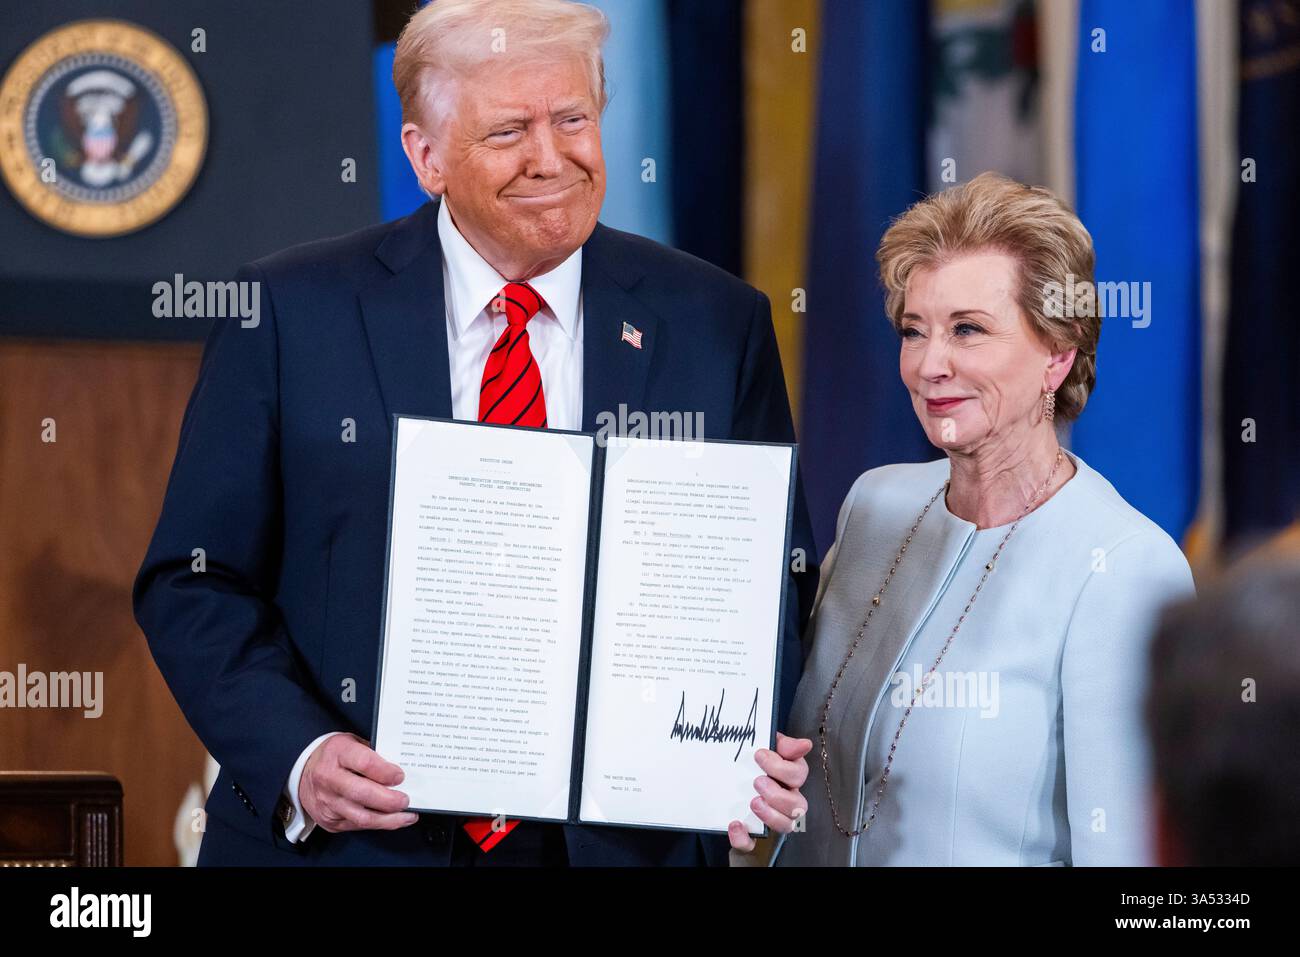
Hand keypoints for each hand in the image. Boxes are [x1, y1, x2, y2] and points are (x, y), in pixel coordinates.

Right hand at [299, 732, 418, 832]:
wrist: (303, 774)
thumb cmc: (335, 756)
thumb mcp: (352, 743)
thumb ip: (374, 754)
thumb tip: (402, 768)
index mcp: (338, 752)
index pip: (364, 763)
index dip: (385, 772)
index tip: (401, 776)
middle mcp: (329, 778)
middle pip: (362, 793)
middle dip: (389, 800)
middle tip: (406, 800)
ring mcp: (327, 802)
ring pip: (361, 817)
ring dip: (388, 819)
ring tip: (407, 815)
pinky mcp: (329, 820)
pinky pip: (357, 826)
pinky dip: (378, 824)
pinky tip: (392, 820)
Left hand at [728, 732, 811, 851]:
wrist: (725, 785)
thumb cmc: (753, 765)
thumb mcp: (767, 748)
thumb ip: (783, 744)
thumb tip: (805, 744)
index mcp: (789, 778)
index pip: (799, 774)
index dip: (782, 767)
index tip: (760, 755)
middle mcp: (786, 800)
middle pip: (799, 806)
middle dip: (778, 794)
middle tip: (758, 782)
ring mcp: (771, 818)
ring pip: (786, 826)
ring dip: (771, 815)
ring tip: (753, 802)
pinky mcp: (752, 834)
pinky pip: (752, 844)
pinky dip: (744, 838)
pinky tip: (735, 824)